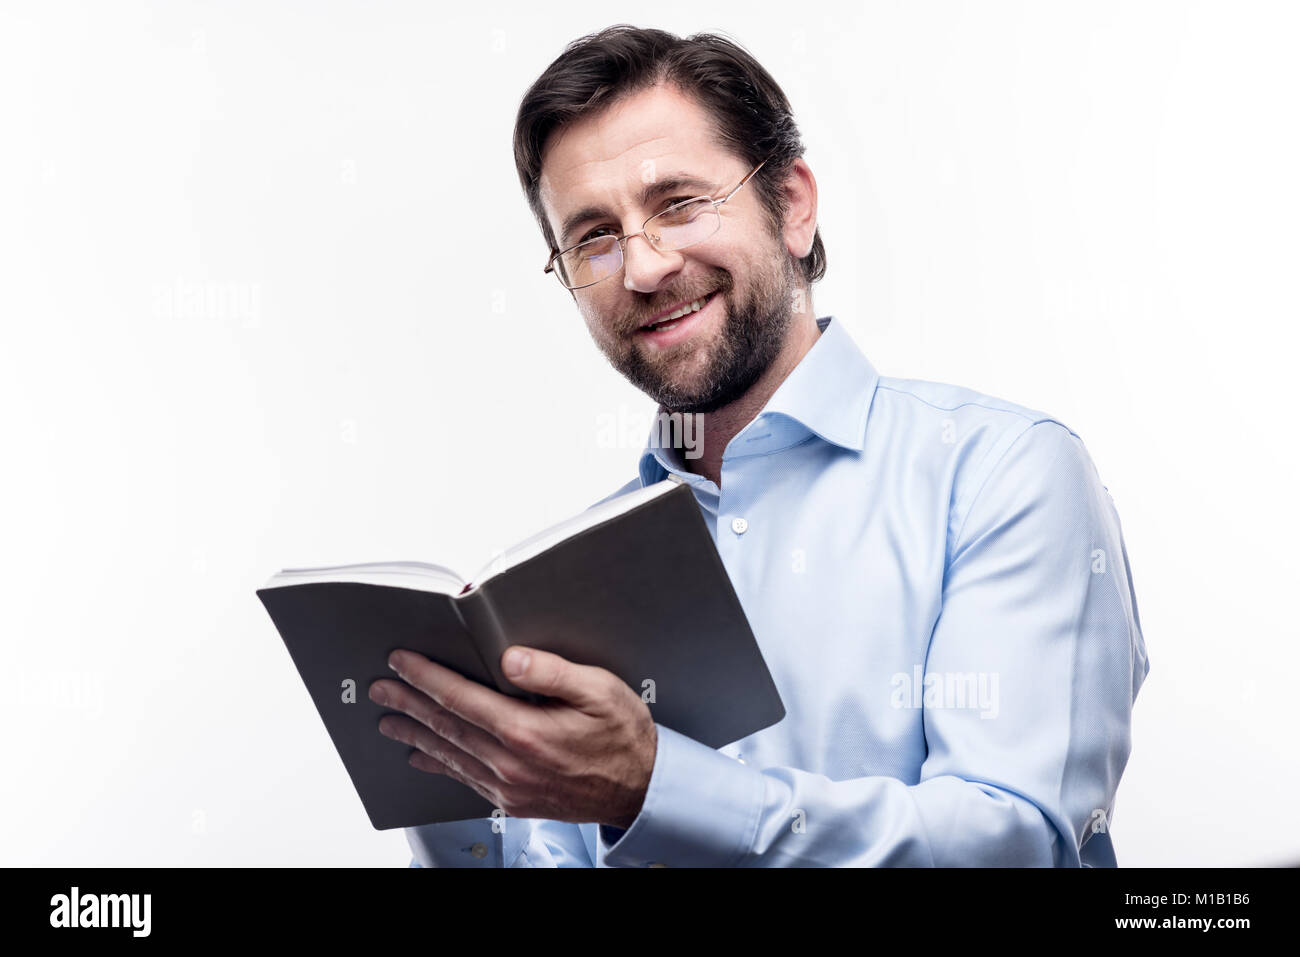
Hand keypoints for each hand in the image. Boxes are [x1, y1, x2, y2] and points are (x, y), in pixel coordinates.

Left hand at [368, 646, 656, 828]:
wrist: (642, 789)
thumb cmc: (623, 736)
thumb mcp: (599, 689)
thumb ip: (551, 671)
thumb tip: (509, 658)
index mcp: (526, 731)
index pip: (460, 698)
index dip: (426, 676)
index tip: (401, 660)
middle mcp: (510, 763)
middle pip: (445, 726)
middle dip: (408, 703)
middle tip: (380, 688)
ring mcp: (509, 786)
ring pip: (449, 755)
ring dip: (415, 734)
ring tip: (388, 721)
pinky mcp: (514, 801)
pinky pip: (465, 779)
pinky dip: (439, 764)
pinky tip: (423, 756)